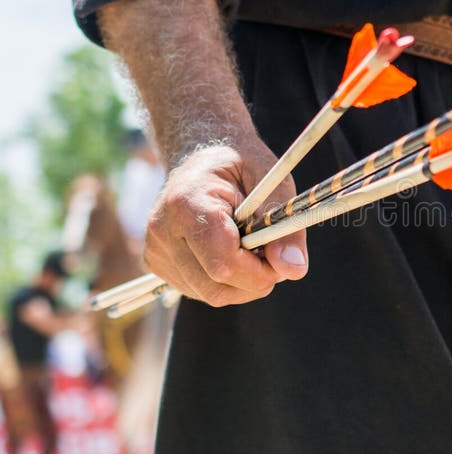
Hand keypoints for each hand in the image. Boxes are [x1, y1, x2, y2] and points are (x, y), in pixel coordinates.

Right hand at [144, 141, 308, 305]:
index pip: (222, 262)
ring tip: (251, 249)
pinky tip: (231, 253)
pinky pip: (200, 291)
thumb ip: (285, 225)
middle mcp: (163, 231)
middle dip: (254, 282)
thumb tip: (292, 268)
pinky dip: (226, 282)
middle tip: (272, 257)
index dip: (258, 272)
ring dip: (242, 283)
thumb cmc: (239, 165)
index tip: (280, 260)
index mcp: (187, 203)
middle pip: (216, 287)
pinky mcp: (157, 263)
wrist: (200, 158)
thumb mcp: (272, 181)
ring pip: (210, 295)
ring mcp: (156, 250)